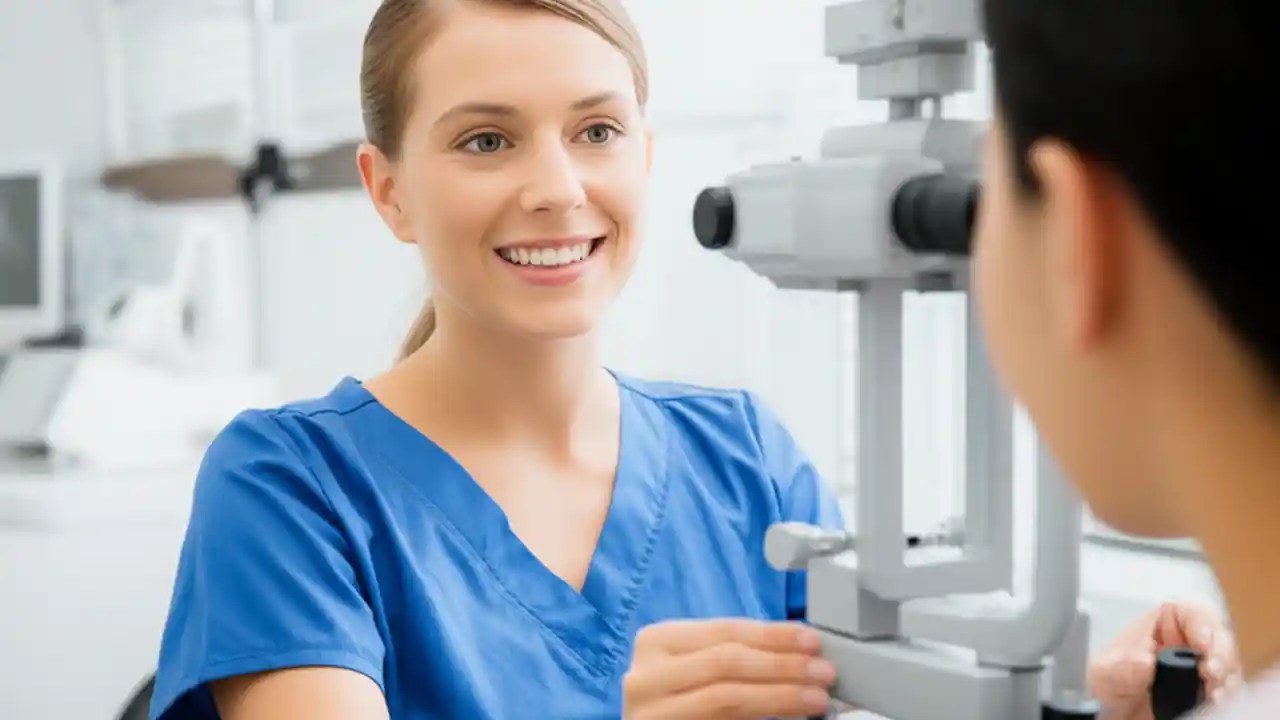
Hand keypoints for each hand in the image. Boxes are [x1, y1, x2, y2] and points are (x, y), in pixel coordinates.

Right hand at [622, 618, 836, 718]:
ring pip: (727, 696)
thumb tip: (799, 652)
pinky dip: (763, 717)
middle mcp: (646, 675)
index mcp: (656, 642)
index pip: (724, 630)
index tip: (812, 640)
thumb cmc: (678, 699)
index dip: (772, 634)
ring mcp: (652, 711)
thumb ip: (734, 656)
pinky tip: (790, 715)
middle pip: (726, 661)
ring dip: (780, 695)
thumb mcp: (698, 667)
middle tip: (823, 670)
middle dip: (782, 664)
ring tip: (817, 697)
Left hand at [1088, 601, 1242, 719]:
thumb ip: (1123, 666)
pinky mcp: (1206, 689)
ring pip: (1228, 662)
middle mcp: (1184, 643)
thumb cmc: (1106, 687)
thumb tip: (1144, 660)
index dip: (1201, 622)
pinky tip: (1216, 702)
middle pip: (1216, 636)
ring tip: (1214, 693)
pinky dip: (1227, 694)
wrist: (1112, 716)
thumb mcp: (1106, 674)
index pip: (1188, 610)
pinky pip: (1227, 687)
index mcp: (1158, 626)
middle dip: (1220, 653)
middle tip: (1211, 673)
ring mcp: (1198, 666)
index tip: (1202, 644)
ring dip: (1226, 676)